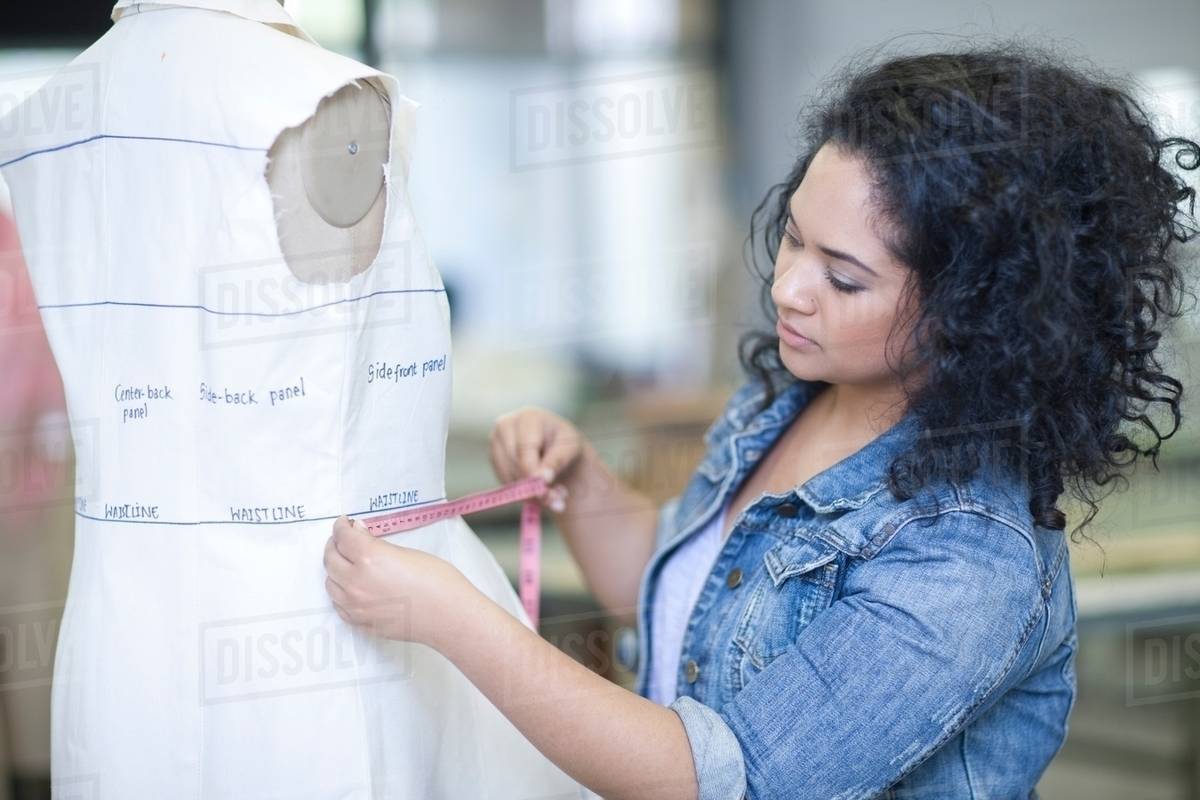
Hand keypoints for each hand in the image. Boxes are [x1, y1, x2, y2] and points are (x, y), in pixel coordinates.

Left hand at [323, 514, 472, 647]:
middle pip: (330, 558)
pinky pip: (339, 605)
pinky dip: (341, 593)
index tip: (345, 523)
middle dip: (335, 545)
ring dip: (335, 569)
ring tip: (347, 562)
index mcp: (370, 558)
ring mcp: (357, 606)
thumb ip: (379, 545)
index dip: (342, 526)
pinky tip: (351, 587)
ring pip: (330, 583)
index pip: (343, 537)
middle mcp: (357, 582)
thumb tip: (361, 535)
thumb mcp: (408, 552)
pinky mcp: (362, 623)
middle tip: (343, 539)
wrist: (451, 616)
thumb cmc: (439, 583)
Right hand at [489, 406, 585, 513]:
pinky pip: (505, 483)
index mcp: (528, 417)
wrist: (557, 449)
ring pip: (508, 476)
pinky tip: (539, 492)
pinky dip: (522, 493)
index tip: (544, 490)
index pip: (525, 448)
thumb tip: (542, 478)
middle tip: (555, 500)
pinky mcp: (494, 460)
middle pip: (514, 463)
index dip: (533, 471)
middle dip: (534, 486)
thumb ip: (556, 461)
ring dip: (530, 493)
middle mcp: (506, 426)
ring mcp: (496, 442)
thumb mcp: (570, 449)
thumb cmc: (565, 444)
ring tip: (553, 496)